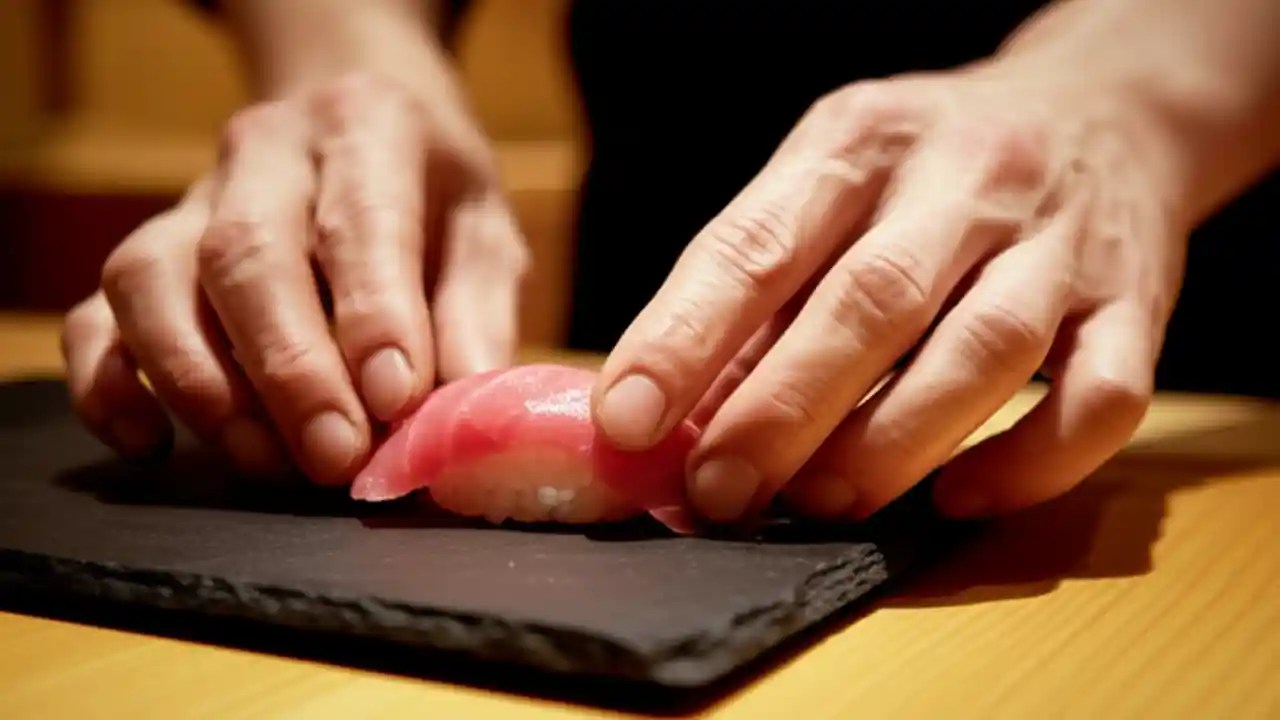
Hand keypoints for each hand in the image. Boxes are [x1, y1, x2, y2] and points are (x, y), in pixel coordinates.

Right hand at [61, 72, 528, 484]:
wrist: (357, 120)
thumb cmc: (432, 194)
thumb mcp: (484, 237)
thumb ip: (476, 322)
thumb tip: (461, 419)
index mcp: (367, 126)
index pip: (361, 218)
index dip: (374, 315)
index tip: (394, 402)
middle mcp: (266, 150)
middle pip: (246, 253)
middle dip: (289, 369)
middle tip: (334, 457)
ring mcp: (191, 199)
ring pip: (152, 279)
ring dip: (200, 382)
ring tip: (266, 459)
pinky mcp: (147, 253)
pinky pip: (98, 315)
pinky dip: (110, 386)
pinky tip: (151, 442)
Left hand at [591, 62, 1187, 523]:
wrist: (1100, 106)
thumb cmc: (927, 167)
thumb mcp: (829, 182)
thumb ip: (757, 295)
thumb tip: (672, 423)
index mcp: (860, 143)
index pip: (758, 242)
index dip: (685, 337)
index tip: (627, 422)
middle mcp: (966, 179)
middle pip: (871, 301)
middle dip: (783, 408)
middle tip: (719, 491)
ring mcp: (1061, 241)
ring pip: (986, 350)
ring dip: (893, 443)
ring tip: (822, 504)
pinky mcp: (1138, 302)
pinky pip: (1105, 397)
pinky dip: (1031, 463)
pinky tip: (961, 501)